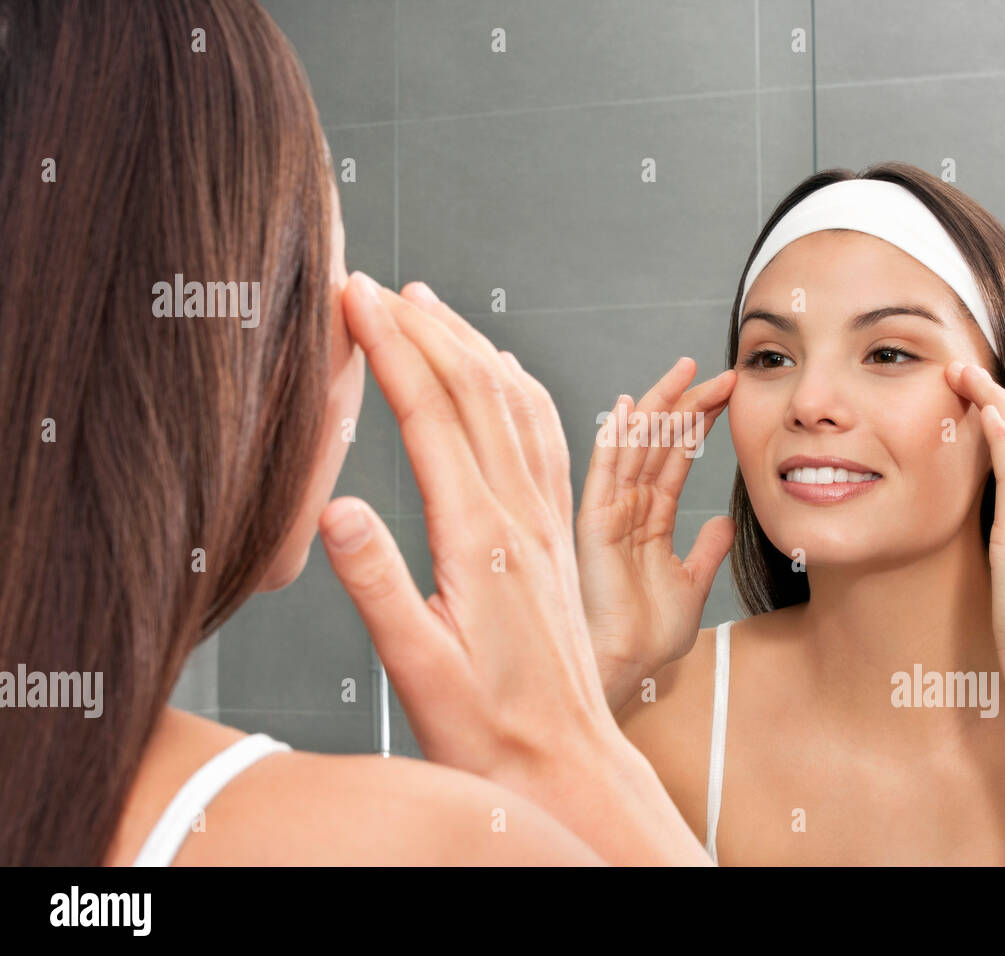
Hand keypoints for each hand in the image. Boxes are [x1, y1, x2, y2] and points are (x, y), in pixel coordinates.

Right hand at [320, 272, 610, 782]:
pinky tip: (504, 375)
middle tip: (378, 284)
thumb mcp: (416, 666)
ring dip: (472, 345)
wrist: (562, 756)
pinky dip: (520, 389)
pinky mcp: (554, 534)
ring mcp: (545, 520)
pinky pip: (547, 438)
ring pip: (516, 405)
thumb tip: (336, 508)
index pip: (430, 415)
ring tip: (432, 306)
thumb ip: (378, 584)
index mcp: (479, 538)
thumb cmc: (488, 725)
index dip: (390, 347)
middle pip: (475, 391)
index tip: (356, 297)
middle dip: (425, 326)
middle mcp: (520, 515)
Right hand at [576, 357, 735, 709]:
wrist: (625, 666)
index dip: (701, 423)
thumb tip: (724, 524)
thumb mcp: (690, 586)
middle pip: (660, 442)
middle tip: (720, 372)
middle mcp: (628, 509)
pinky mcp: (595, 524)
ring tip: (687, 372)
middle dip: (689, 403)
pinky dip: (615, 438)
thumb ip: (705, 552)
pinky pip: (605, 472)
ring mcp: (610, 513)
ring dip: (662, 407)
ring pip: (636, 446)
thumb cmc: (646, 636)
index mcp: (649, 520)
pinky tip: (629, 407)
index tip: (727, 394)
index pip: (676, 458)